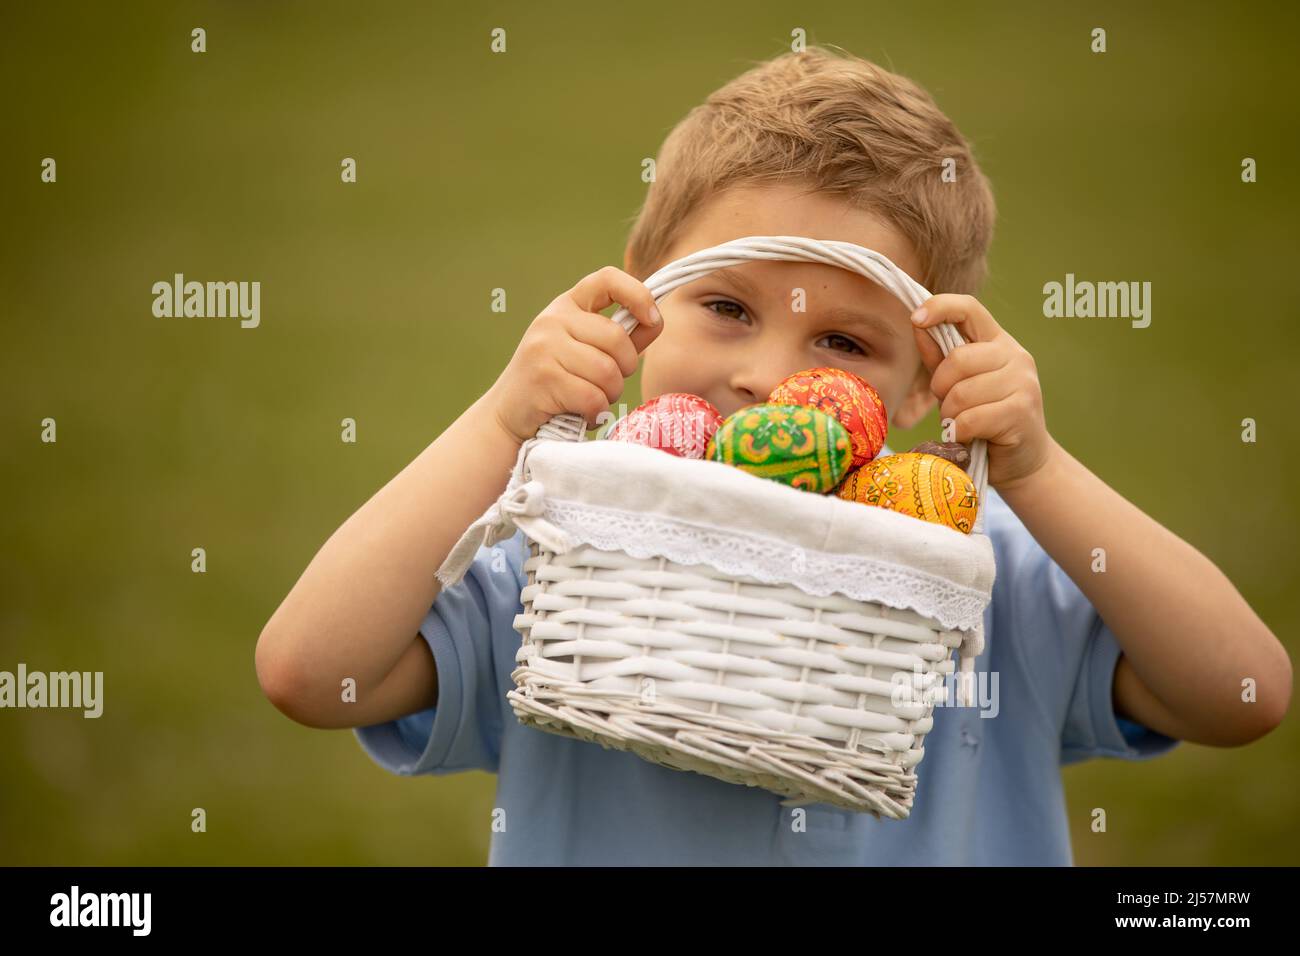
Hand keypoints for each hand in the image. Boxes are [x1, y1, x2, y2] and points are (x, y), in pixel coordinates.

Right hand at [487, 266, 663, 443]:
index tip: (652, 318)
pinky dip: (596, 412)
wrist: (507, 414)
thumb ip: (620, 336)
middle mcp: (553, 319)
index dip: (638, 295)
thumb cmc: (556, 381)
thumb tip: (655, 320)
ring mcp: (545, 346)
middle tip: (607, 384)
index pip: (607, 279)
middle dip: (624, 369)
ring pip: (608, 372)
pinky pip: (593, 397)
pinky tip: (582, 413)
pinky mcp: (544, 377)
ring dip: (609, 394)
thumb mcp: (584, 349)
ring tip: (592, 400)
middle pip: (617, 339)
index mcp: (567, 306)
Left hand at [909, 294, 1054, 490]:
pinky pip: (971, 419)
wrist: (1024, 460)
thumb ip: (939, 357)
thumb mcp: (958, 385)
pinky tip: (970, 437)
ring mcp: (1023, 382)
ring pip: (962, 393)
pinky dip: (960, 433)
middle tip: (949, 407)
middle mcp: (1015, 356)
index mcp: (998, 342)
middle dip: (941, 388)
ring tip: (962, 424)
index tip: (916, 318)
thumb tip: (918, 324)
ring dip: (951, 415)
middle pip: (958, 360)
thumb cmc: (985, 420)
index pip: (969, 309)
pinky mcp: (1021, 411)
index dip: (940, 307)